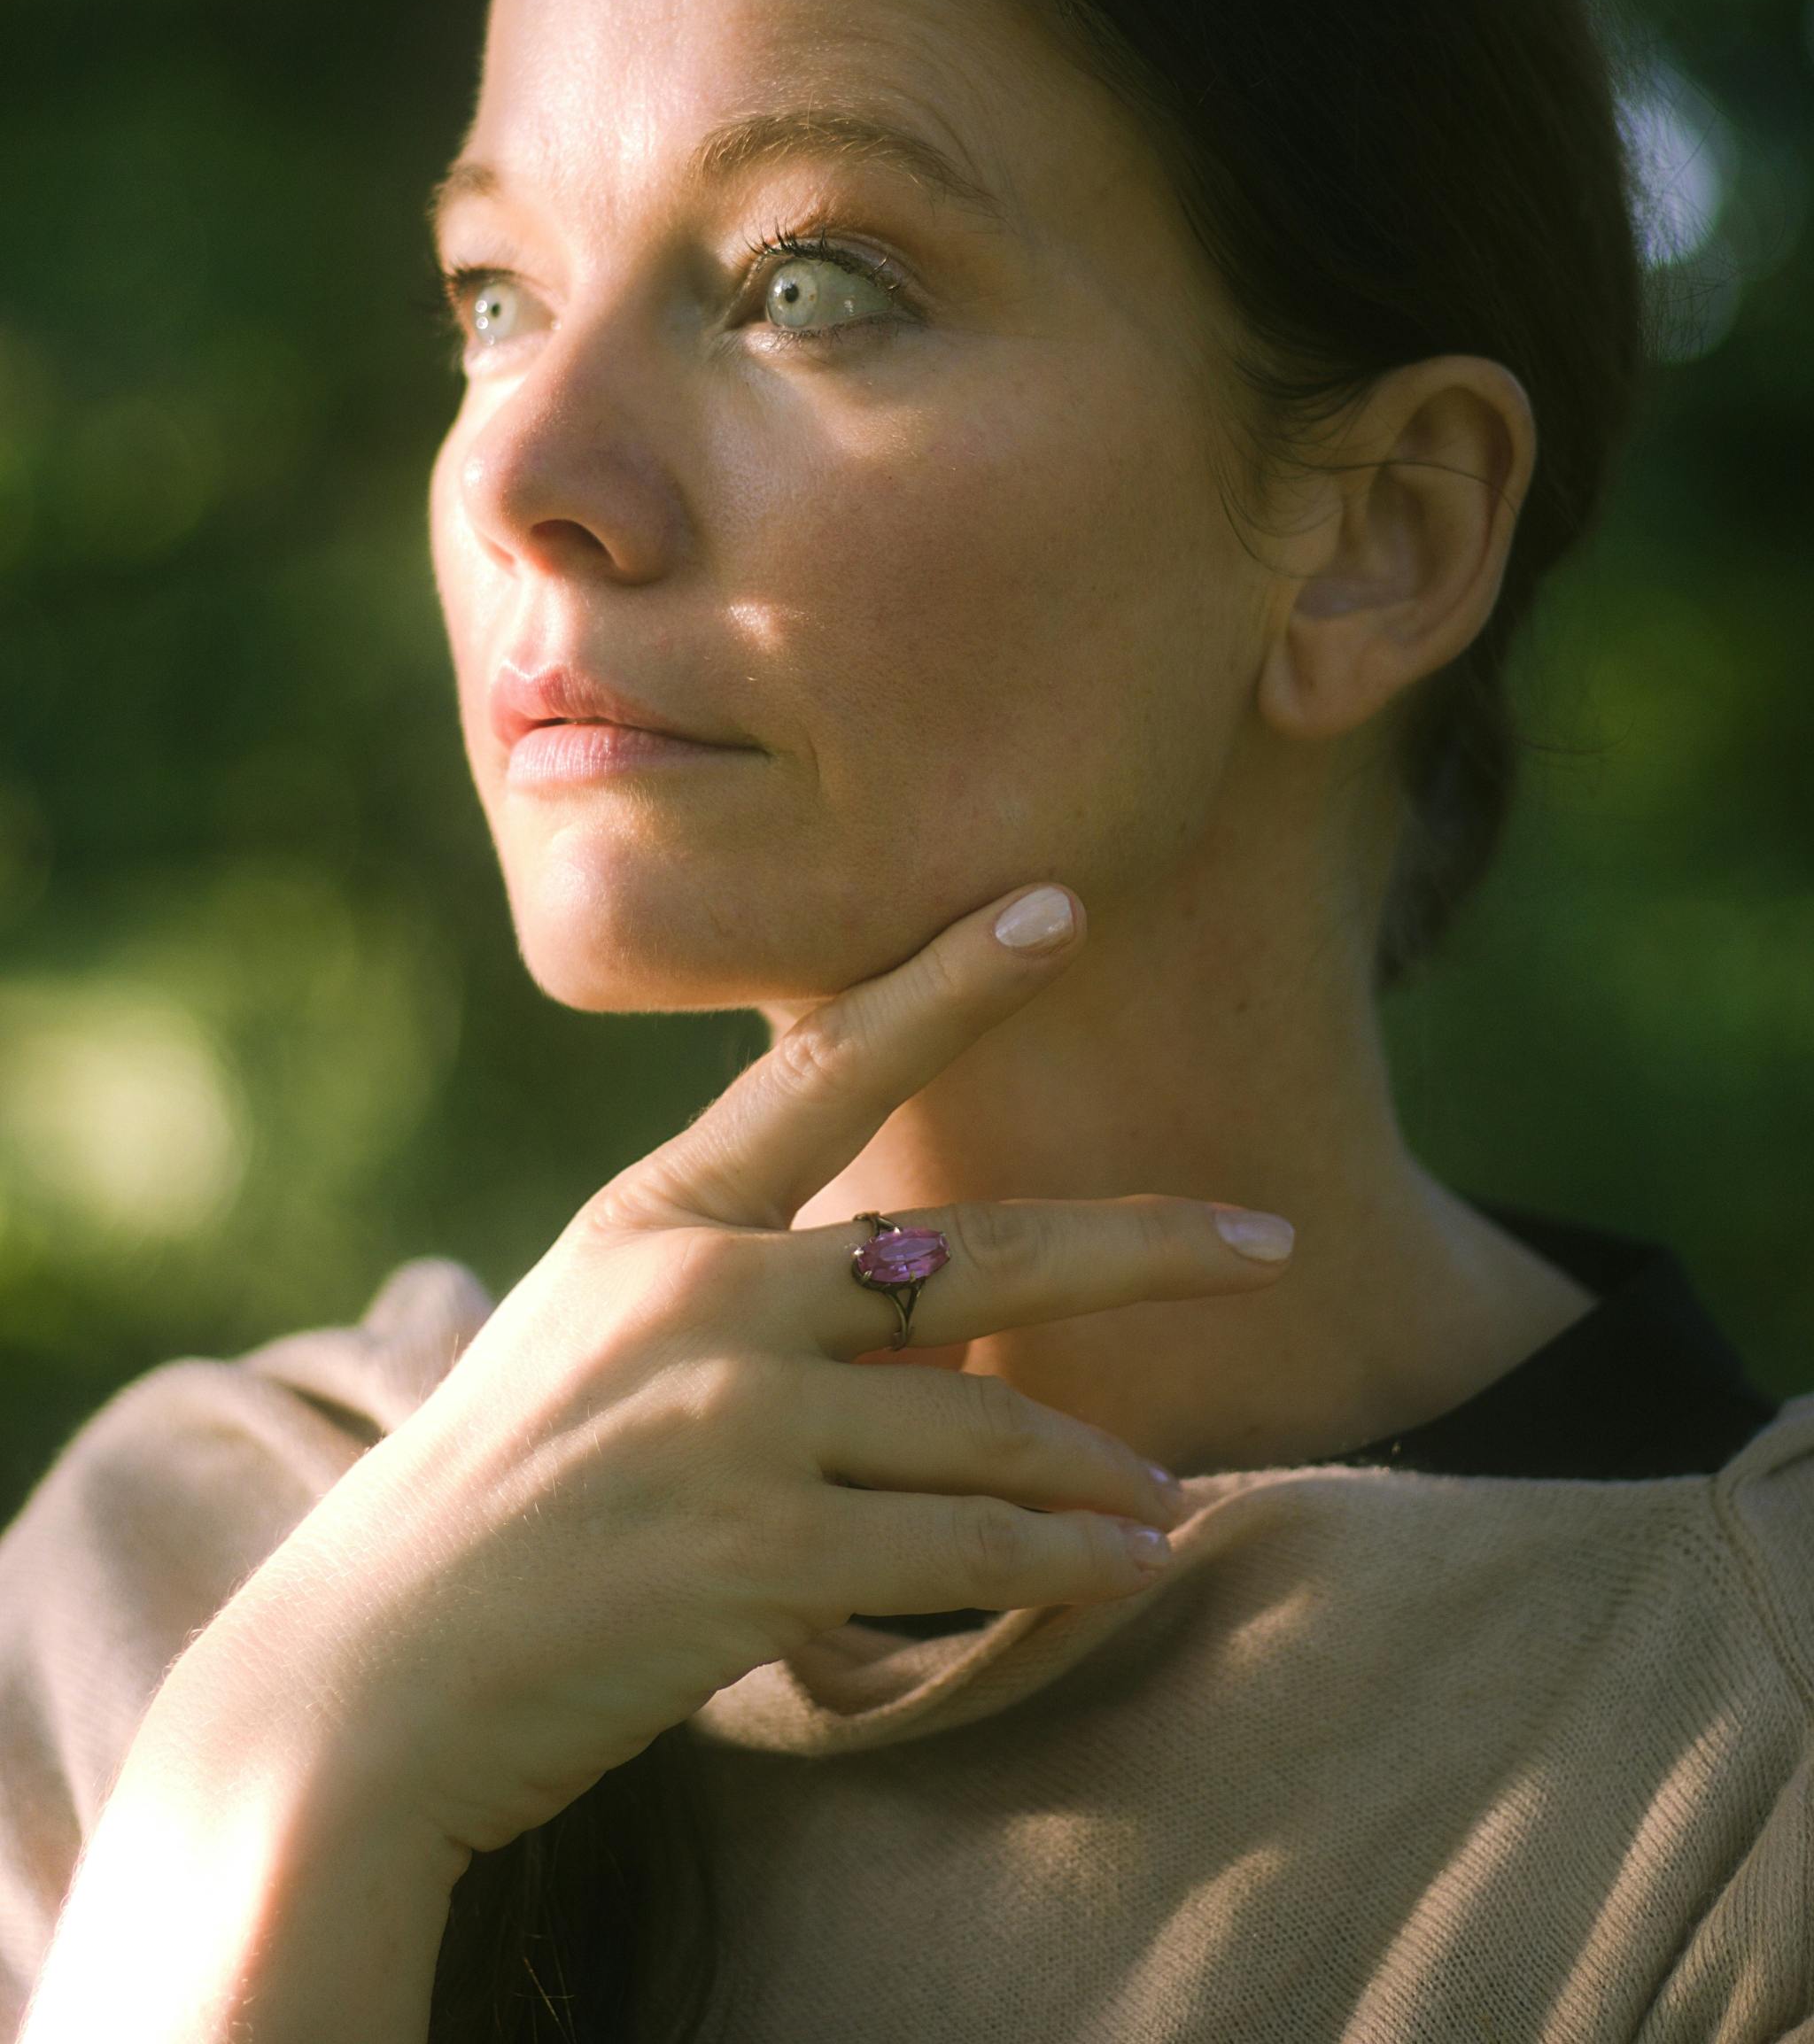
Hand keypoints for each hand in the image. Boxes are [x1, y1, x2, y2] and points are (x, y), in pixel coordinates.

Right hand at [206, 881, 1293, 1859]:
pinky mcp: (755, 1556)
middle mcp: (703, 1294)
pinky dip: (1063, 1561)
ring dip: (1100, 1468)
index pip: (825, 1069)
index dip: (949, 980)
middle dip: (1144, 1244)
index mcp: (653, 1217)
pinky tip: (1137, 1565)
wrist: (370, 1676)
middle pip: (978, 1249)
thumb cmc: (489, 1495)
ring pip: (986, 1423)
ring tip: (1170, 1497)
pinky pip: (962, 1549)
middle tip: (1271, 1242)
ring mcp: (731, 1421)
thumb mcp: (579, 1324)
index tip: (1060, 904)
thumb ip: (715, 1268)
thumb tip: (881, 1252)